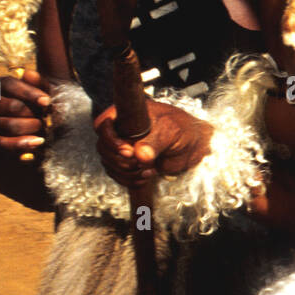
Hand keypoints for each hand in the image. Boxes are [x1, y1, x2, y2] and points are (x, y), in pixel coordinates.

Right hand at [0, 68, 51, 153]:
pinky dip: (23, 143)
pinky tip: (38, 141)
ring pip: (9, 125)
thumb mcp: (43, 88)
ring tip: (42, 126)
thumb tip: (27, 74)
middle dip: (32, 112)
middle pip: (10, 106)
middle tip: (44, 116)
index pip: (8, 84)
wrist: (40, 122)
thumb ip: (38, 81)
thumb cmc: (39, 100)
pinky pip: (4, 143)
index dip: (29, 93)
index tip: (47, 101)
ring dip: (31, 127)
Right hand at [94, 100, 212, 185]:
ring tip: (150, 169)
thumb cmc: (182, 128)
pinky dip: (130, 179)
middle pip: (103, 148)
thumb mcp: (171, 130)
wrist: (192, 144)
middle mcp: (120, 131)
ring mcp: (121, 148)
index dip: (111, 140)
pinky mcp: (127, 163)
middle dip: (121, 160)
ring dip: (127, 172)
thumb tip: (140, 154)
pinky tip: (147, 175)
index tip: (128, 151)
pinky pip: (118, 175)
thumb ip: (156, 141)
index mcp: (126, 115)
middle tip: (141, 163)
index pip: (102, 125)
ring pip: (109, 163)